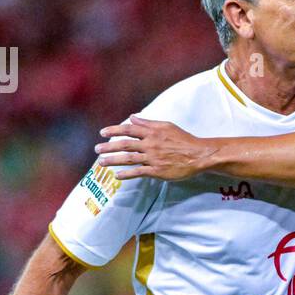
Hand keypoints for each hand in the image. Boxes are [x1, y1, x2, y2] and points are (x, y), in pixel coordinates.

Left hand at [95, 116, 210, 180]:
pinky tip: (117, 176)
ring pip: (129, 158)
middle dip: (109, 147)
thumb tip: (133, 118)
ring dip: (113, 160)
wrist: (198, 155)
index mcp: (152, 132)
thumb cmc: (183, 139)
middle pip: (125, 145)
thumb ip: (148, 123)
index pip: (129, 130)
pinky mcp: (157, 171)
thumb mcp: (166, 126)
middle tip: (97, 149)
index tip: (102, 133)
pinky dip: (127, 174)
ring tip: (101, 163)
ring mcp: (153, 158)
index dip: (114, 130)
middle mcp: (150, 144)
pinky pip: (139, 172)